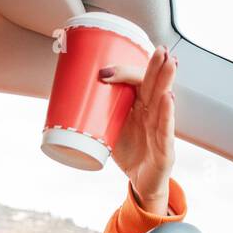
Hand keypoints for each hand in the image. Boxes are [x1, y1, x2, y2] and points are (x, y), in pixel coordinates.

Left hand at [99, 44, 176, 209]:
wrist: (140, 184)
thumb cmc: (129, 153)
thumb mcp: (111, 130)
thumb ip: (97, 115)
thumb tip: (63, 100)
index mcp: (141, 108)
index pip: (138, 84)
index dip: (124, 74)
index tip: (105, 70)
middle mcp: (153, 115)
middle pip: (155, 86)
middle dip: (157, 67)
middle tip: (159, 49)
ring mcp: (161, 130)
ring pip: (164, 101)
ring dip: (166, 82)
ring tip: (169, 63)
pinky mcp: (165, 149)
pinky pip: (166, 129)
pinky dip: (167, 114)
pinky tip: (168, 99)